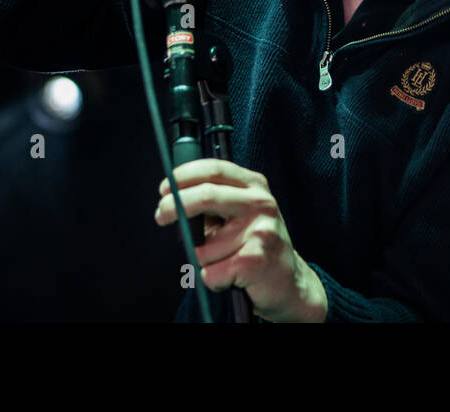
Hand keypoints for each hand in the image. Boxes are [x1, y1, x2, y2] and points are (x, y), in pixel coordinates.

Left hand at [155, 159, 326, 322]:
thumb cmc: (256, 243)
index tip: (164, 189)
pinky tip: (230, 276)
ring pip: (203, 246)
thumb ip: (214, 201)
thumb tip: (173, 200)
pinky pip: (211, 272)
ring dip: (201, 259)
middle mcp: (261, 203)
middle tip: (161, 215)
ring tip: (223, 260)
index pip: (214, 169)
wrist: (289, 280)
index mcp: (254, 185)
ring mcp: (261, 231)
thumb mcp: (241, 211)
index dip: (184, 176)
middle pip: (206, 196)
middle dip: (174, 206)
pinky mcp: (256, 260)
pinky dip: (211, 279)